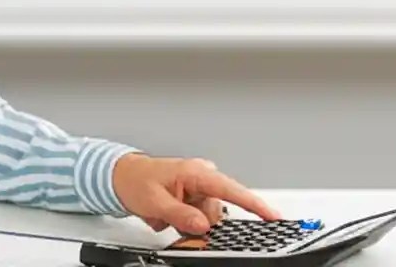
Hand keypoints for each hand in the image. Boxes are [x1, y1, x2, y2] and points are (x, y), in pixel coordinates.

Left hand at [111, 154, 281, 234]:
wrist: (122, 177)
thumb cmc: (137, 180)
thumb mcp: (155, 201)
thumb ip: (181, 214)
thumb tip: (202, 224)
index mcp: (196, 172)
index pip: (231, 189)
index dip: (254, 204)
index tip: (272, 216)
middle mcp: (202, 177)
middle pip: (217, 212)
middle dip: (199, 223)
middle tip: (173, 220)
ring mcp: (199, 187)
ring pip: (208, 218)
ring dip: (189, 223)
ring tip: (166, 214)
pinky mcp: (194, 197)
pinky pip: (199, 218)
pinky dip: (186, 221)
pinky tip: (169, 213)